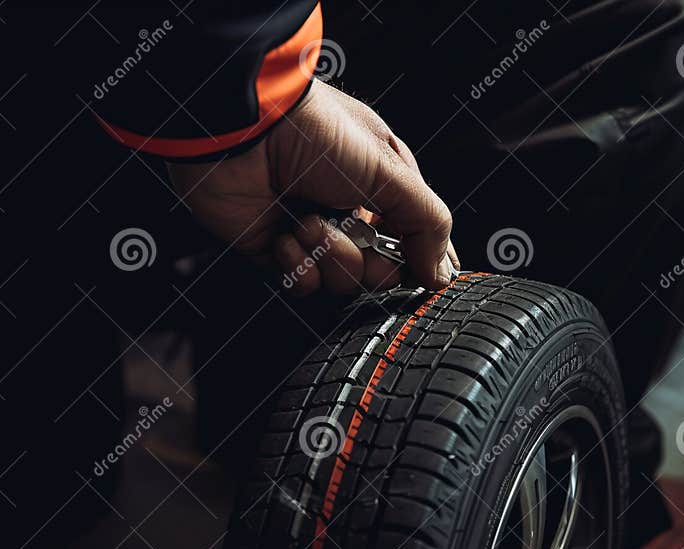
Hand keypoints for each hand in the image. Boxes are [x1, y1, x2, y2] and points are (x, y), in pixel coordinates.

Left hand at [167, 80, 458, 295]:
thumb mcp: (390, 170)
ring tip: (307, 221)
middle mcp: (352, 209)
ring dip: (327, 255)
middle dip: (366, 260)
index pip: (418, 237)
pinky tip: (285, 235)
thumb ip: (427, 222)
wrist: (241, 130)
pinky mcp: (277, 248)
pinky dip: (296, 265)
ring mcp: (314, 230)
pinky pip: (302, 283)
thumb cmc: (316, 131)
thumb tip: (442, 273)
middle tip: (352, 233)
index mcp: (385, 184)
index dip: (422, 261)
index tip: (422, 273)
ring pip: (342, 280)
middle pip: (381, 270)